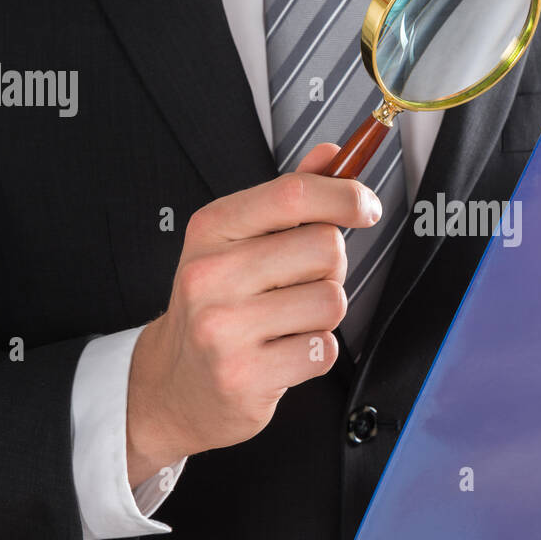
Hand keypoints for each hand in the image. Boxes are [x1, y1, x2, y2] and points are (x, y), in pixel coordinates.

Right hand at [124, 143, 379, 485]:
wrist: (175, 384)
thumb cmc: (215, 307)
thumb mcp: (236, 243)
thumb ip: (287, 199)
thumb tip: (332, 154)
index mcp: (212, 230)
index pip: (293, 194)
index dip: (345, 195)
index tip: (365, 206)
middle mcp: (211, 275)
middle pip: (325, 248)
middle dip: (331, 268)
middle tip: (301, 284)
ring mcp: (223, 328)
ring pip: (331, 302)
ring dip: (323, 315)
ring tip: (288, 322)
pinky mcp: (243, 376)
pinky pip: (322, 351)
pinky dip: (315, 354)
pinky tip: (283, 352)